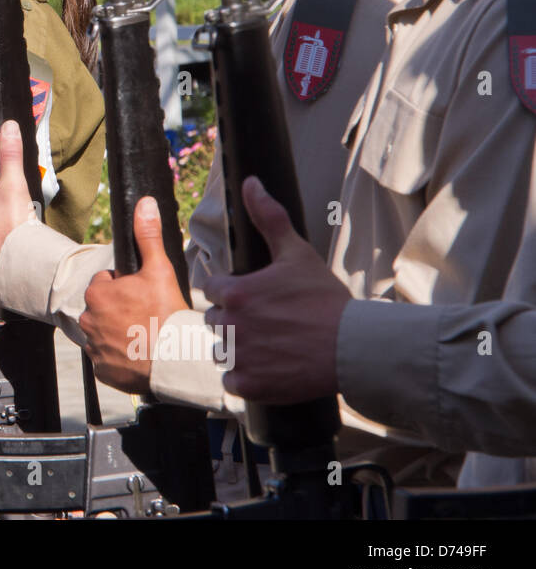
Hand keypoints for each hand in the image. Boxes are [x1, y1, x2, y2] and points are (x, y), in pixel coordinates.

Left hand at [78, 195, 186, 394]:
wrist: (176, 361)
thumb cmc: (166, 314)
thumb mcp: (159, 269)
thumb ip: (148, 235)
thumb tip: (145, 203)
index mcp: (96, 293)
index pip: (107, 282)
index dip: (127, 287)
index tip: (144, 296)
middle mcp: (87, 319)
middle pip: (105, 308)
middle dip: (121, 310)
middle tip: (148, 316)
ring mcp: (94, 347)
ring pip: (106, 332)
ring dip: (120, 333)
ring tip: (146, 335)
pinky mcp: (102, 370)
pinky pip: (109, 358)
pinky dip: (121, 356)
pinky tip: (140, 353)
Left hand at [203, 177, 349, 404]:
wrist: (355, 348)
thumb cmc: (326, 300)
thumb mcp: (297, 253)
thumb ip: (268, 217)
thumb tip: (251, 182)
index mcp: (235, 293)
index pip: (213, 289)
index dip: (233, 292)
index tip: (257, 298)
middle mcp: (231, 325)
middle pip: (215, 320)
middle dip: (234, 319)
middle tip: (267, 322)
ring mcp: (239, 358)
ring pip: (222, 350)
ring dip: (238, 349)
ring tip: (270, 345)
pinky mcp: (249, 385)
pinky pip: (231, 381)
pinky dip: (245, 377)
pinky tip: (268, 367)